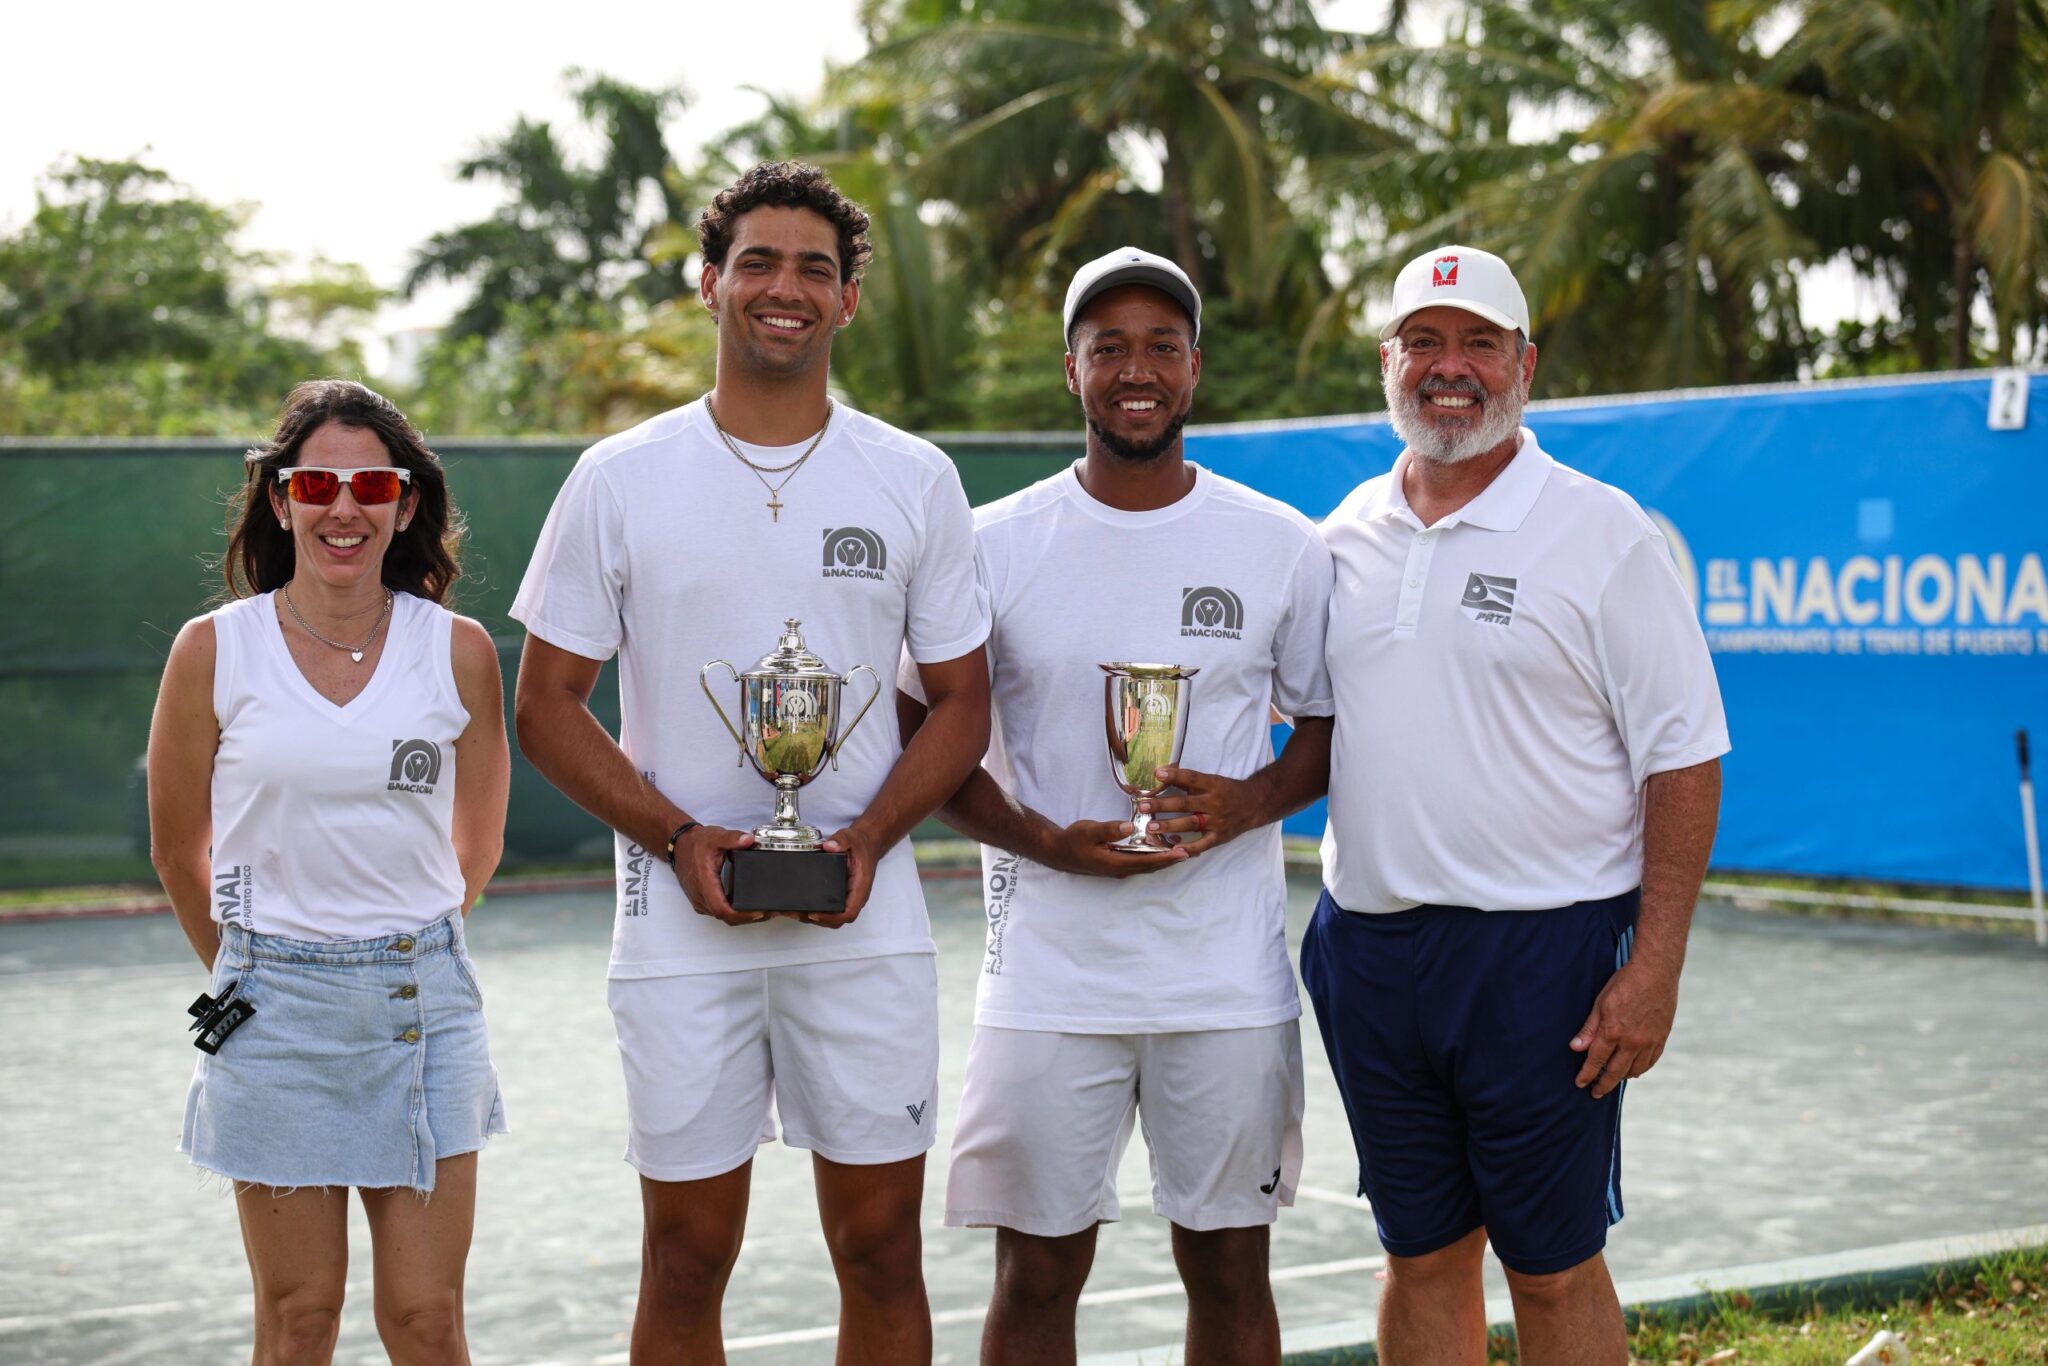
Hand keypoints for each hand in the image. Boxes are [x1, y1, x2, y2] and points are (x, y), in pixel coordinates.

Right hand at [672, 825, 767, 925]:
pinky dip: (734, 914)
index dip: (740, 914)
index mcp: (704, 882)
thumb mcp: (715, 837)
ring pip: (722, 918)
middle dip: (747, 918)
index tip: (757, 912)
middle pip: (725, 917)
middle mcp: (700, 896)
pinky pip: (719, 913)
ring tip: (762, 912)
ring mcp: (700, 901)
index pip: (721, 908)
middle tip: (768, 912)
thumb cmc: (695, 844)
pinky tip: (746, 909)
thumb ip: (733, 838)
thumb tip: (749, 840)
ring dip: (741, 918)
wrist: (679, 846)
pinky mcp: (702, 901)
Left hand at [807, 825, 880, 927]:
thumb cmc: (861, 845)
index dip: (831, 917)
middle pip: (838, 920)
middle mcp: (855, 896)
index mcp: (860, 887)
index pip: (848, 912)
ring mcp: (848, 897)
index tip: (814, 914)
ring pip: (834, 918)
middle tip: (797, 914)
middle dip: (818, 920)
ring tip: (795, 913)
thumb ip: (841, 840)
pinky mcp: (841, 895)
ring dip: (815, 919)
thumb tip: (829, 846)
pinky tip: (802, 907)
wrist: (866, 844)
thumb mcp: (851, 837)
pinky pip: (831, 909)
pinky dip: (817, 912)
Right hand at [1042, 818, 1189, 878]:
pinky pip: (1140, 862)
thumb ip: (1109, 829)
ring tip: (1184, 851)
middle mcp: (1120, 868)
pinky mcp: (1116, 863)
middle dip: (1172, 860)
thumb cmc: (1073, 840)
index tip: (1184, 853)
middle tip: (1194, 852)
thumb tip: (1128, 826)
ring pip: (1147, 865)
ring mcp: (1118, 868)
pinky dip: (1153, 857)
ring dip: (1164, 859)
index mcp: (1116, 862)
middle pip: (1151, 866)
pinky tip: (1161, 849)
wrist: (1058, 852)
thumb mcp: (1089, 830)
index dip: (1167, 857)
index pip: (1147, 860)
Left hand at [1136, 764, 1256, 856]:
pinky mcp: (1219, 837)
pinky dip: (1189, 848)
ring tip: (1151, 827)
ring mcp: (1217, 821)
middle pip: (1185, 803)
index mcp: (1212, 785)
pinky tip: (1174, 849)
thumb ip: (1189, 780)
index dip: (1174, 776)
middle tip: (1142, 805)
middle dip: (1162, 805)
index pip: (1191, 778)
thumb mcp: (1212, 780)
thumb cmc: (1227, 790)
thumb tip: (1162, 775)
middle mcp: (1214, 802)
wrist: (1254, 805)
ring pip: (1190, 823)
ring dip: (1169, 825)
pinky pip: (1202, 844)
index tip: (1157, 773)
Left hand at [1569, 961, 1678, 1097]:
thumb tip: (1575, 1047)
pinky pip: (1650, 1062)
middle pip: (1615, 1071)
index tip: (1580, 1083)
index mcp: (1613, 1031)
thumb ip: (1589, 1029)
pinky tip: (1633, 1070)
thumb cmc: (1624, 984)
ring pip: (1634, 1070)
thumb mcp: (1600, 1003)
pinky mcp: (1661, 1039)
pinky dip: (1640, 1069)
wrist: (1655, 973)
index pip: (1596, 1060)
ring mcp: (1649, 1042)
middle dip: (1603, 1084)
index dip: (1587, 1074)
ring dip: (1621, 1077)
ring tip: (1612, 1080)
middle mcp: (1632, 1041)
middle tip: (1595, 1093)